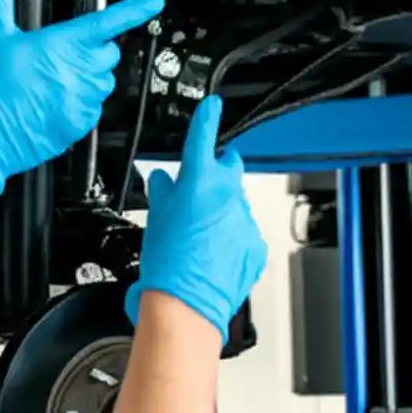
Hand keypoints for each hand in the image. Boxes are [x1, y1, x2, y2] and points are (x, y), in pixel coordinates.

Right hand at [0, 0, 163, 194]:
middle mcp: (78, 73)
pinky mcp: (79, 126)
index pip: (108, 22)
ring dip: (87, 77)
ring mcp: (81, 101)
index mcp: (62, 45)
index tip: (153, 2)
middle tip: (62, 53)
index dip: (135, 9)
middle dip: (92, 49)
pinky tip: (53, 101)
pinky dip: (80, 102)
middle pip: (107, 53)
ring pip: (102, 82)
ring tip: (53, 79)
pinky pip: (93, 109)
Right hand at [125, 95, 267, 343]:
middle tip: (199, 190)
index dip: (208, 117)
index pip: (203, 137)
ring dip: (222, 212)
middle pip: (230, 167)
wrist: (185, 307)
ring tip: (200, 239)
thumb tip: (164, 180)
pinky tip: (212, 256)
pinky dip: (231, 239)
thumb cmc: (167, 265)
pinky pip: (244, 233)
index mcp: (200, 181)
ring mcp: (245, 220)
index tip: (213, 105)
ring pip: (236, 204)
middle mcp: (228, 195)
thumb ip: (163, 192)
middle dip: (219, 172)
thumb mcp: (156, 219)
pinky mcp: (255, 245)